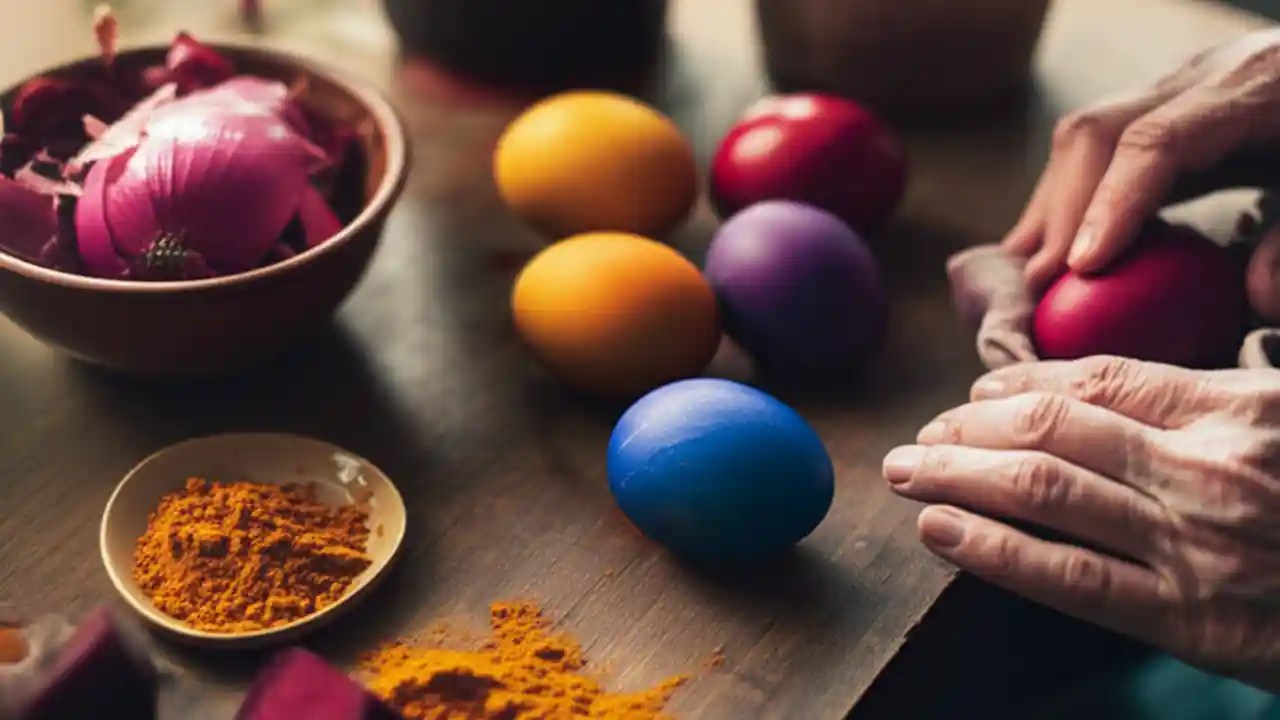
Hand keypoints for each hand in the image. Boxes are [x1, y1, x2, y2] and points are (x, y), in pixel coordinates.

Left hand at [883, 356, 1279, 689]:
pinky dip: (991, 549)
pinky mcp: (1190, 619)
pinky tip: (937, 529)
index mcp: (1243, 410)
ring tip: (905, 469)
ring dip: (956, 474)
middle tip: (921, 431)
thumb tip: (1127, 389)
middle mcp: (1209, 468)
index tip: (976, 392)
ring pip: (1044, 491)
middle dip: (969, 425)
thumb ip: (1225, 399)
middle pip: (1054, 428)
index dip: (1022, 383)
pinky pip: (1068, 578)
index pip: (1103, 379)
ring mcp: (1195, 544)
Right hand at [1005, 29, 1279, 287]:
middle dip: (1058, 214)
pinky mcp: (1167, 104)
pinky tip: (1059, 250)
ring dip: (1051, 209)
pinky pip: (1096, 147)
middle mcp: (1204, 75)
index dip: (1111, 206)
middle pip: (1096, 132)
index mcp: (1257, 87)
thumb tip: (1258, 301)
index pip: (1155, 142)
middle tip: (1037, 287)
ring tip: (1033, 278)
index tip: (1082, 268)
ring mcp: (1179, 85)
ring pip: (1083, 136)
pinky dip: (1070, 200)